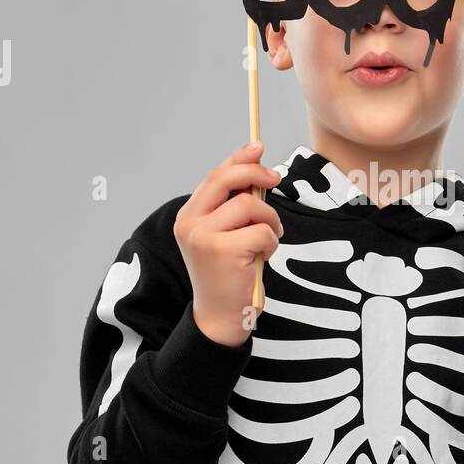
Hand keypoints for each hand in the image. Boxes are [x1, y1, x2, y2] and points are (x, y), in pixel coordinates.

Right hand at [173, 141, 282, 346]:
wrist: (220, 316)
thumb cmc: (228, 274)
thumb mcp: (225, 235)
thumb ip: (233, 207)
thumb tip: (258, 172)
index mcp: (188, 217)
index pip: (214, 177)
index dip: (237, 159)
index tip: (257, 147)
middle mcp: (190, 224)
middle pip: (226, 180)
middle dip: (256, 174)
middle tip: (275, 179)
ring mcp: (204, 237)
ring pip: (250, 206)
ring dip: (269, 221)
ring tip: (267, 240)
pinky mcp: (224, 251)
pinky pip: (262, 231)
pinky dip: (271, 242)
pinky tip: (262, 257)